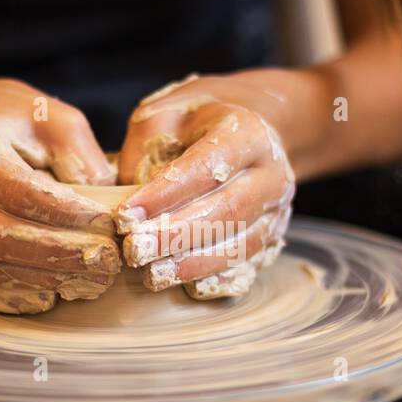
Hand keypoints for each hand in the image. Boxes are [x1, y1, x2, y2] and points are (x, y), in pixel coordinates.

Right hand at [0, 77, 120, 313]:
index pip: (20, 192)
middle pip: (3, 237)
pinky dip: (28, 293)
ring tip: (97, 279)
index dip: (66, 213)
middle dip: (60, 254)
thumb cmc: (17, 124)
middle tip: (107, 261)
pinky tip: (63, 292)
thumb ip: (79, 154)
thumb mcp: (53, 119)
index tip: (107, 222)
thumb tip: (109, 200)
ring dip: (50, 278)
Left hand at [115, 74, 295, 298]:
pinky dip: (220, 280)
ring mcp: (278, 208)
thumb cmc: (198, 122)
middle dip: (176, 236)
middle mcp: (272, 172)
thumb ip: (144, 147)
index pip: (205, 167)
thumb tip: (123, 196)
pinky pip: (251, 264)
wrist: (254, 128)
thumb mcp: (166, 114)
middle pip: (227, 211)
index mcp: (246, 132)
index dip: (164, 195)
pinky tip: (188, 288)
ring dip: (194, 264)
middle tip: (135, 252)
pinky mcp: (275, 234)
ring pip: (241, 244)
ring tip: (152, 275)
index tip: (125, 216)